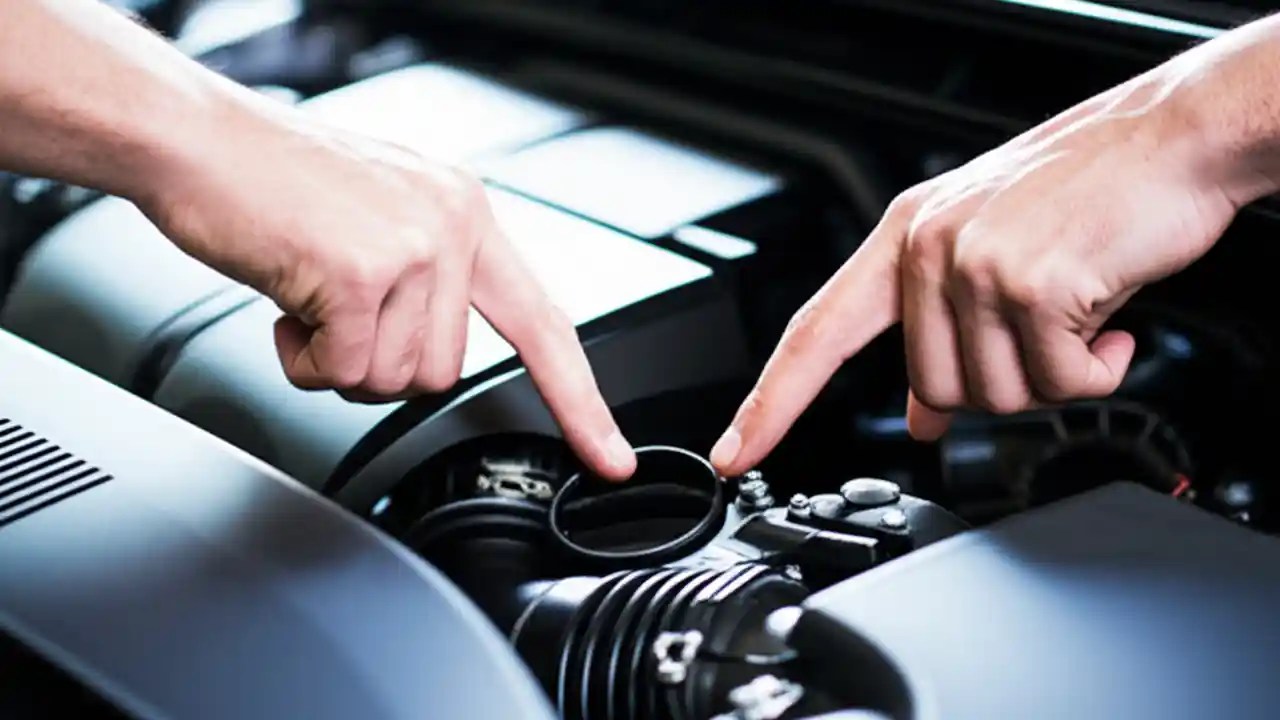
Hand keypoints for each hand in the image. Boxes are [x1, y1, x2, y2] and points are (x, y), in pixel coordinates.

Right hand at [137, 103, 636, 479]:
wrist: (197, 139)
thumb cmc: (275, 182)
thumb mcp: (385, 212)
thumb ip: (431, 270)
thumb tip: (440, 339)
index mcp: (466, 212)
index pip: (543, 322)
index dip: (578, 398)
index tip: (608, 455)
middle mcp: (452, 226)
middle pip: (443, 373)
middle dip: (379, 363)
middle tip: (333, 314)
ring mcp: (413, 249)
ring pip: (394, 381)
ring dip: (339, 360)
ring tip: (308, 298)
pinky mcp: (360, 275)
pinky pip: (344, 372)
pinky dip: (303, 358)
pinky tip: (286, 302)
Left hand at [710, 66, 1248, 476]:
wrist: (1171, 139)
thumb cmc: (1084, 194)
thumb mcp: (991, 260)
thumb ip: (943, 335)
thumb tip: (919, 416)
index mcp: (904, 238)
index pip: (816, 333)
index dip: (771, 401)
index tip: (736, 451)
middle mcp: (927, 248)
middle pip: (934, 389)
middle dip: (999, 382)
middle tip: (1047, 333)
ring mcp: (973, 263)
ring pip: (994, 396)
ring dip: (1053, 374)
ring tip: (1079, 312)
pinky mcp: (1029, 284)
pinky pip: (1058, 382)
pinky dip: (1097, 369)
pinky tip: (1109, 319)